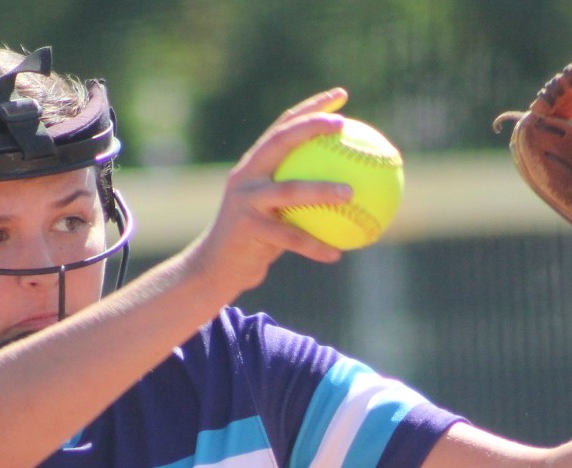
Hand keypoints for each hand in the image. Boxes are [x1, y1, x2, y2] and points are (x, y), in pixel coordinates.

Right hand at [184, 89, 354, 297]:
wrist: (217, 269)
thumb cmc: (256, 241)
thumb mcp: (278, 215)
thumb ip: (303, 198)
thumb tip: (354, 188)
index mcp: (255, 166)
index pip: (283, 126)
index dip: (311, 107)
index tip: (341, 95)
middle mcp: (246, 176)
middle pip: (279, 141)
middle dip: (309, 126)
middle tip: (341, 124)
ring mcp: (245, 201)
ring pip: (290, 191)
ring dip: (322, 189)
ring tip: (351, 192)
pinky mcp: (247, 228)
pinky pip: (290, 237)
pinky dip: (315, 246)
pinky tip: (337, 254)